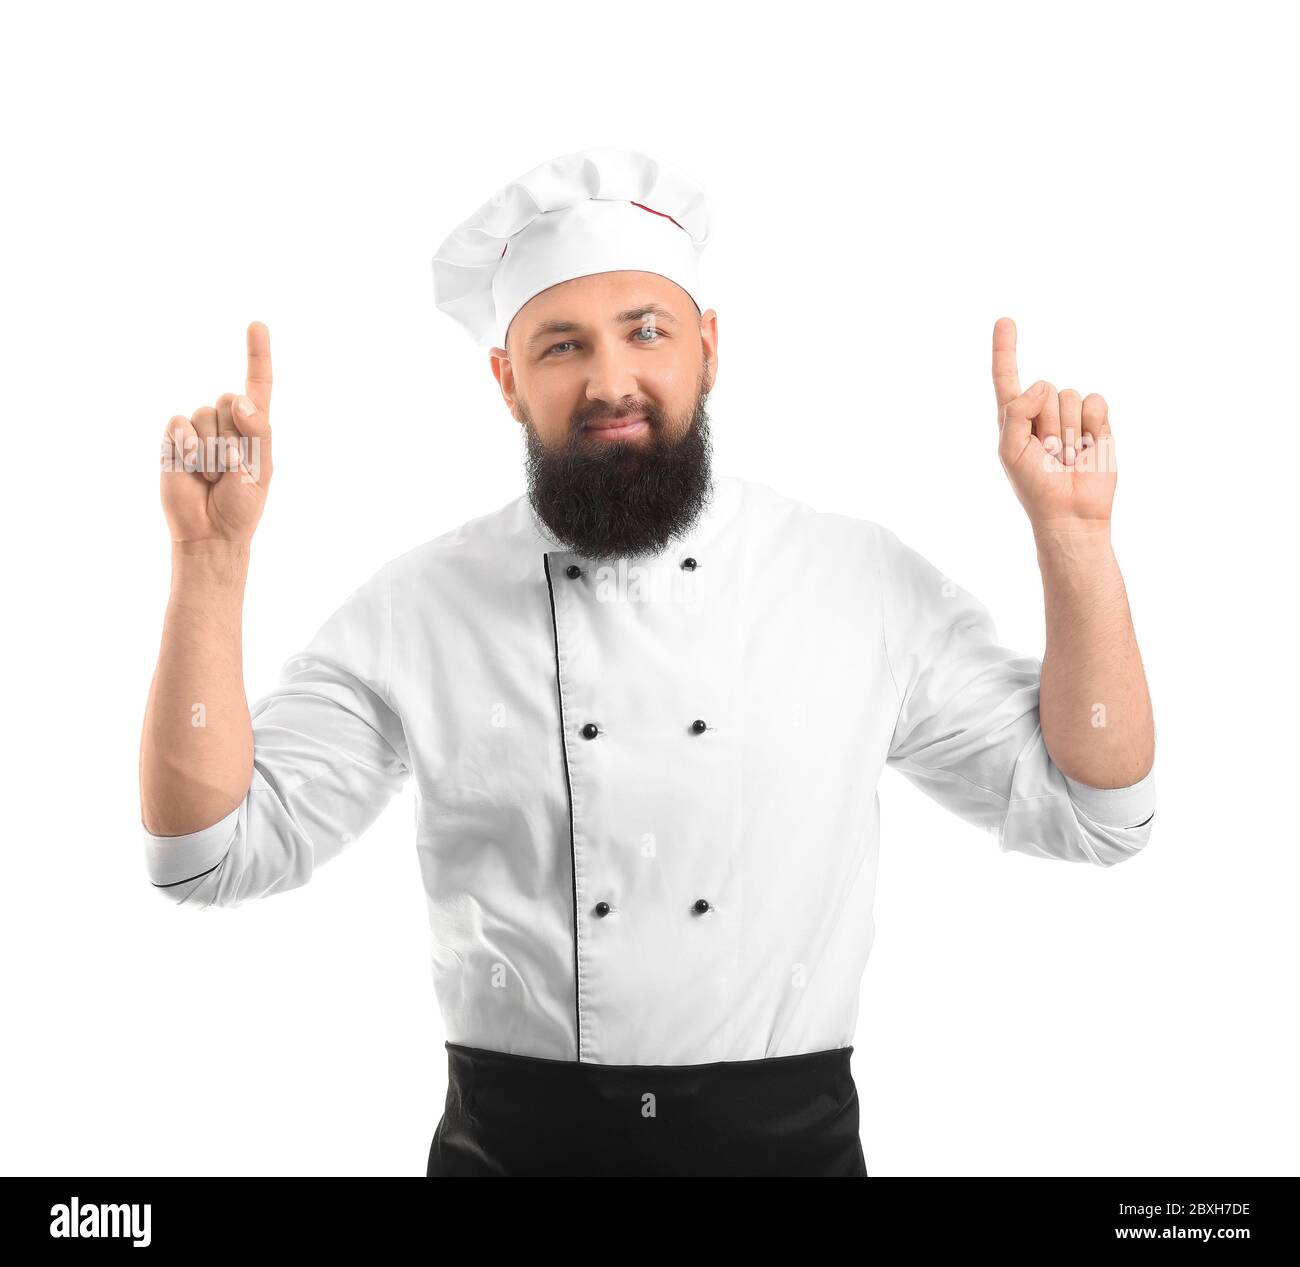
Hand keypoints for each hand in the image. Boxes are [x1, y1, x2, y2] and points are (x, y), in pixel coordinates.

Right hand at [159, 322, 273, 544]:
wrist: (210, 530)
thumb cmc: (241, 504)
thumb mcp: (262, 470)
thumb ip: (258, 432)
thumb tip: (239, 400)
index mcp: (254, 426)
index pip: (258, 384)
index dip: (257, 354)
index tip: (257, 324)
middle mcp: (226, 421)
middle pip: (231, 400)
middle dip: (235, 436)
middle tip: (232, 468)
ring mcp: (199, 428)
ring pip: (206, 415)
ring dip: (212, 450)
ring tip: (212, 475)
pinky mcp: (174, 436)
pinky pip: (180, 424)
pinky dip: (189, 447)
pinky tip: (192, 468)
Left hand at [991, 316, 1115, 532]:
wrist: (1070, 512)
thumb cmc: (1034, 486)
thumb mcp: (1009, 450)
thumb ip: (1014, 412)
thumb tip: (1042, 386)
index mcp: (1014, 417)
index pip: (1007, 376)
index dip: (1005, 348)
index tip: (1005, 320)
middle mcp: (1042, 411)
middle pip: (1044, 389)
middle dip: (1047, 423)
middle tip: (1048, 454)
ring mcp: (1071, 415)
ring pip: (1070, 396)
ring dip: (1069, 429)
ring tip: (1066, 456)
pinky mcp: (1098, 422)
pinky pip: (1095, 401)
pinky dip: (1092, 424)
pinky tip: (1087, 448)